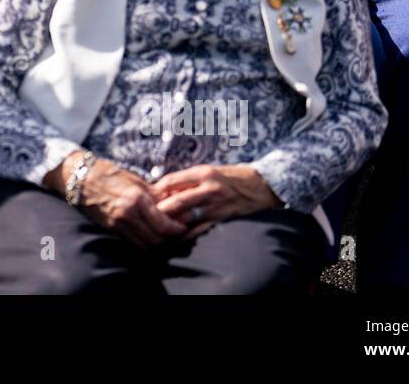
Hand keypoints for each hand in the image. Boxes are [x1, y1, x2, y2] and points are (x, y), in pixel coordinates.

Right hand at [47, 154, 186, 249]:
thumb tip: (174, 201)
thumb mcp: (135, 180)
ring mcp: (118, 223)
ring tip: (165, 237)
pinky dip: (144, 244)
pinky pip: (133, 243)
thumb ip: (154, 193)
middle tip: (178, 234)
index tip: (185, 227)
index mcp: (136, 199)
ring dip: (158, 244)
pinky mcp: (111, 228)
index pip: (164, 224)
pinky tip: (149, 237)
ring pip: (146, 245)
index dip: (178, 230)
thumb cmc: (109, 174)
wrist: (81, 178)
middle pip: (157, 239)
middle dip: (171, 240)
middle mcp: (128, 213)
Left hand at [150, 164, 280, 238]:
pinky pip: (202, 228)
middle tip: (149, 216)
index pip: (170, 181)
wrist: (261, 186)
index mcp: (202, 173)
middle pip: (176, 201)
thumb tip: (162, 189)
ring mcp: (218, 204)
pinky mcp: (225, 217)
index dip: (156, 191)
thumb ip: (188, 180)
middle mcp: (209, 187)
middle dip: (161, 211)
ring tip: (160, 228)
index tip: (147, 197)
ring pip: (188, 218)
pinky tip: (179, 236)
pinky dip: (189, 233)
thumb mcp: (209, 172)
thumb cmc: (230, 178)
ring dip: (172, 224)